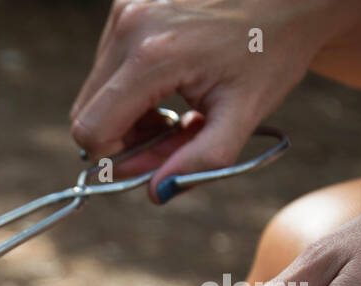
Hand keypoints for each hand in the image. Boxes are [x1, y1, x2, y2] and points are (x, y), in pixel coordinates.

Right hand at [70, 0, 355, 199]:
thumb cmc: (274, 47)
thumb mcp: (245, 113)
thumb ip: (201, 161)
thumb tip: (156, 192)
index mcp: (153, 57)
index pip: (91, 129)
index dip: (116, 158)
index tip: (154, 160)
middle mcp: (129, 28)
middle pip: (86, 112)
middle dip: (123, 138)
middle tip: (171, 137)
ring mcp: (124, 10)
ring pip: (95, 91)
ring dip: (128, 112)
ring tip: (177, 109)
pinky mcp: (127, 3)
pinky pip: (108, 65)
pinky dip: (132, 85)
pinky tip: (172, 80)